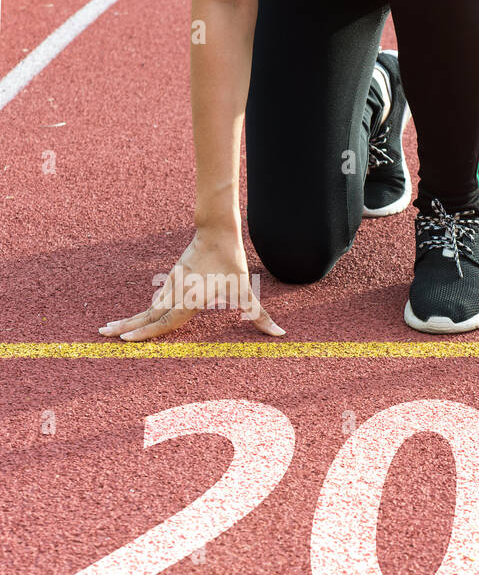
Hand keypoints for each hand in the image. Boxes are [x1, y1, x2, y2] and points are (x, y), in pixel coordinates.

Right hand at [99, 229, 283, 340]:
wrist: (217, 232)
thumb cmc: (232, 263)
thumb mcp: (246, 292)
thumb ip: (260, 316)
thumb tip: (280, 333)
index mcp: (189, 299)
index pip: (164, 321)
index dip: (145, 333)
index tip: (125, 342)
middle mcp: (176, 293)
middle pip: (147, 314)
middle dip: (125, 327)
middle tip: (101, 334)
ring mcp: (172, 285)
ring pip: (149, 306)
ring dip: (130, 318)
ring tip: (110, 328)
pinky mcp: (173, 279)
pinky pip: (156, 298)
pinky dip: (145, 309)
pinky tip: (140, 315)